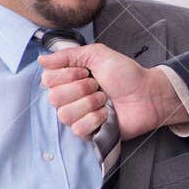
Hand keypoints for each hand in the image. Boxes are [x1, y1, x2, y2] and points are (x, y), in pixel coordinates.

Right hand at [39, 43, 188, 140]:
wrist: (147, 93)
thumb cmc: (126, 74)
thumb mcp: (97, 54)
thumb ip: (68, 55)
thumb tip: (41, 59)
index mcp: (69, 79)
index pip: (47, 79)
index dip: (67, 75)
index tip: (86, 71)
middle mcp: (70, 98)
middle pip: (53, 98)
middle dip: (80, 88)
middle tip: (98, 85)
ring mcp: (79, 117)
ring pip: (64, 115)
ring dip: (89, 103)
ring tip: (105, 99)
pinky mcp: (89, 133)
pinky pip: (78, 129)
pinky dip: (95, 119)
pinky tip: (107, 114)